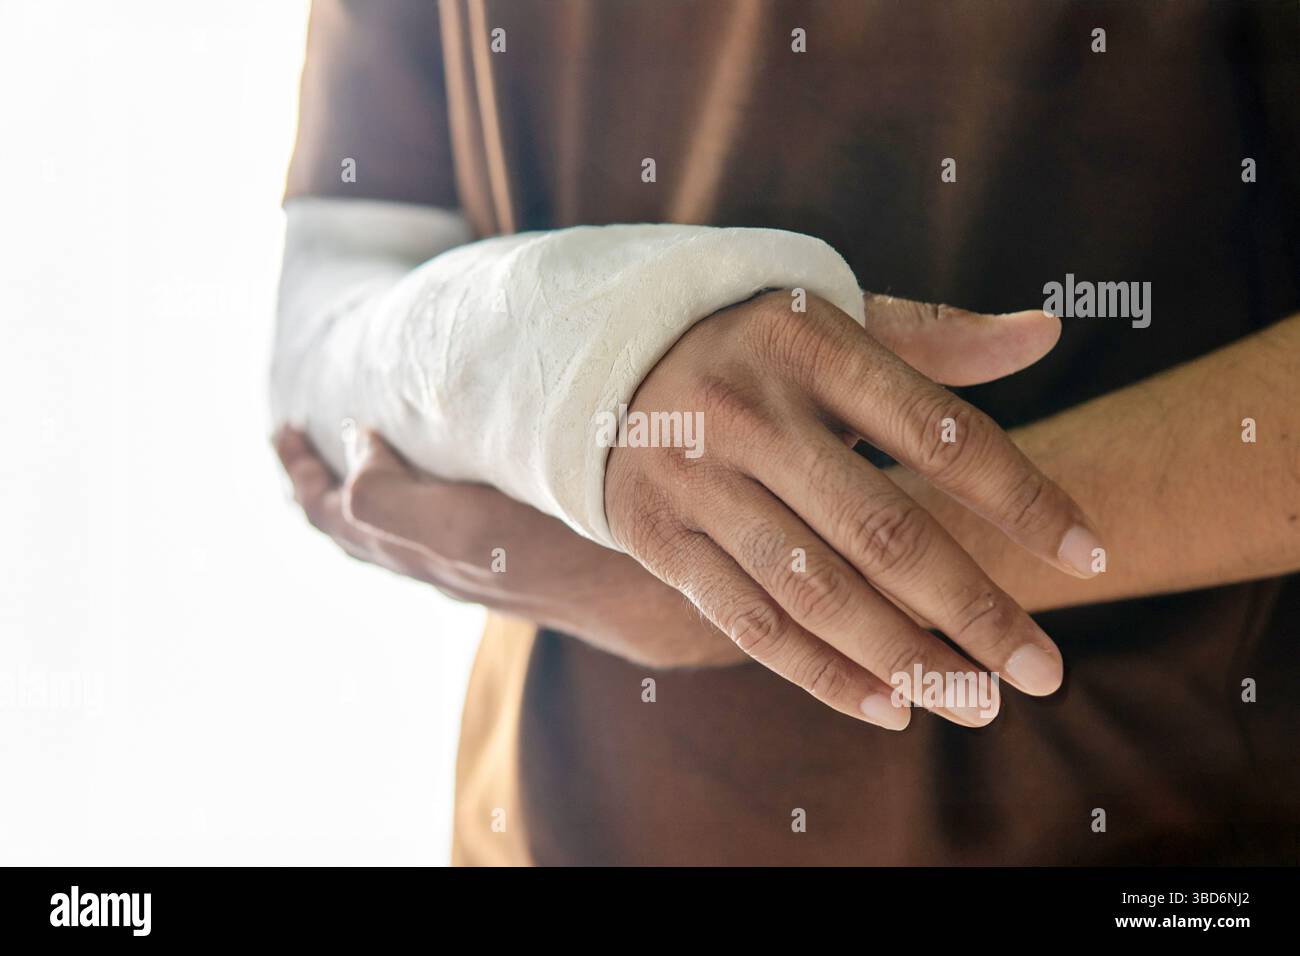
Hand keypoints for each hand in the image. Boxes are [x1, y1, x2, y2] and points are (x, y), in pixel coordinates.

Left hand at [273, 426, 746, 667]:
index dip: (308, 470)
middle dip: (315, 484)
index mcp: (421, 551)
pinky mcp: (510, 564)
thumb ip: (389, 502)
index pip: (337, 514)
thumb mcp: (464, 527)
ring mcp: (477, 566)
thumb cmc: (566, 554)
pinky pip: (431, 536)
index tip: (298, 420)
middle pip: (354, 529)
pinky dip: (402, 504)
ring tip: (339, 463)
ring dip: (357, 496)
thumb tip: (356, 453)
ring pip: (394, 534)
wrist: (653, 604)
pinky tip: (427, 489)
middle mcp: (441, 564)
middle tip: (290, 436)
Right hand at [603, 290, 1104, 728]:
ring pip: (817, 591)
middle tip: (1046, 670)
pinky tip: (890, 706)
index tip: (1091, 556)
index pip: (939, 433)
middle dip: (976, 609)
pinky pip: (748, 620)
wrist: (596, 368)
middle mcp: (746, 413)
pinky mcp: (656, 537)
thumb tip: (1047, 333)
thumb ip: (934, 335)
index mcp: (805, 346)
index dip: (1022, 499)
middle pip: (884, 530)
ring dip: (907, 659)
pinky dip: (821, 673)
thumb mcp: (828, 318)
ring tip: (979, 702)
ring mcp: (694, 480)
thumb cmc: (749, 347)